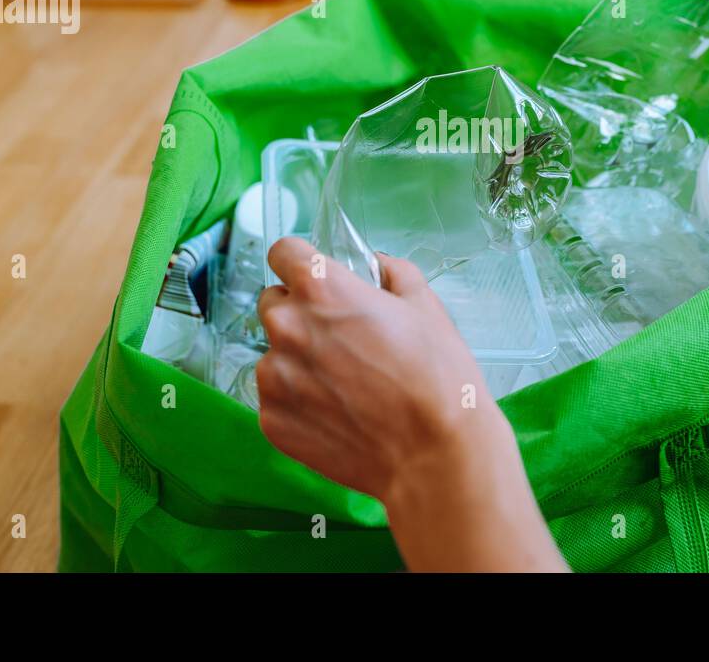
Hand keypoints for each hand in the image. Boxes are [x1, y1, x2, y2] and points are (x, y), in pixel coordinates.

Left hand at [255, 237, 568, 571]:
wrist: (435, 455)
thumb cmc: (437, 377)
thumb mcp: (425, 306)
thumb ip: (392, 272)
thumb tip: (374, 265)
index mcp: (320, 288)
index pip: (283, 252)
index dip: (301, 263)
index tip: (314, 277)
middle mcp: (286, 327)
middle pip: (273, 303)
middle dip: (300, 313)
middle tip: (340, 339)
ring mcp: (273, 377)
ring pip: (275, 354)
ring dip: (298, 361)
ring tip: (345, 385)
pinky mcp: (271, 420)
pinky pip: (276, 398)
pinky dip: (299, 402)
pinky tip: (338, 413)